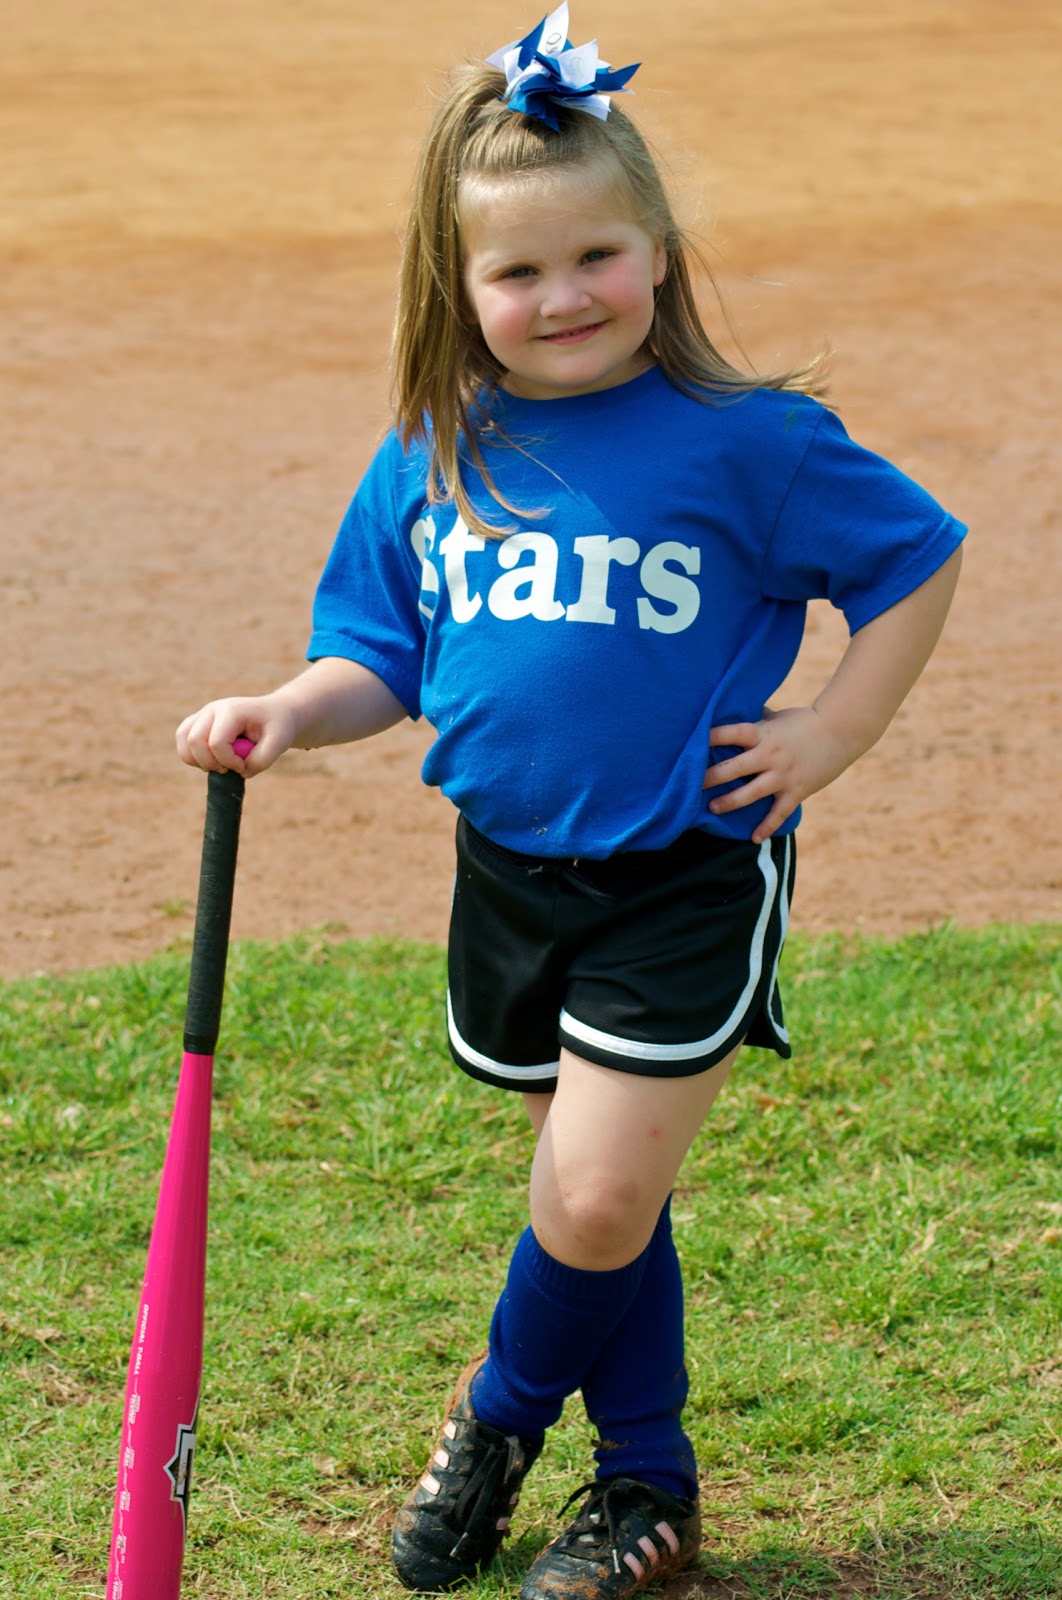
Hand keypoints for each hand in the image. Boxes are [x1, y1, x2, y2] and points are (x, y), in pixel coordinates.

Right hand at [175, 695, 296, 775]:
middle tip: (230, 768)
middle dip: (210, 762)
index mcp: (232, 710)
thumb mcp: (280, 742)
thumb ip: (262, 760)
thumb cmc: (278, 727)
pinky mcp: (198, 722)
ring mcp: (203, 714)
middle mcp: (213, 709)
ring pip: (183, 738)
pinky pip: (183, 740)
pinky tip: (212, 760)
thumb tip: (241, 771)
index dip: (228, 761)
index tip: (244, 765)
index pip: (217, 742)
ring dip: (197, 760)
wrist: (275, 715)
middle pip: (194, 740)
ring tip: (219, 765)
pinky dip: (193, 756)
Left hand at [704, 706, 854, 841]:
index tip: (693, 742)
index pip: (732, 734)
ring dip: (729, 802)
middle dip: (711, 777)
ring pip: (750, 794)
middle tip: (692, 784)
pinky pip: (778, 814)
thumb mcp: (778, 717)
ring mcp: (783, 776)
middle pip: (734, 768)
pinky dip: (767, 827)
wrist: (841, 732)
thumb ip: (757, 722)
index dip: (712, 737)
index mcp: (764, 734)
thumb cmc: (806, 721)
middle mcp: (770, 756)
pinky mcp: (797, 791)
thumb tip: (733, 715)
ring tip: (712, 808)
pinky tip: (754, 838)